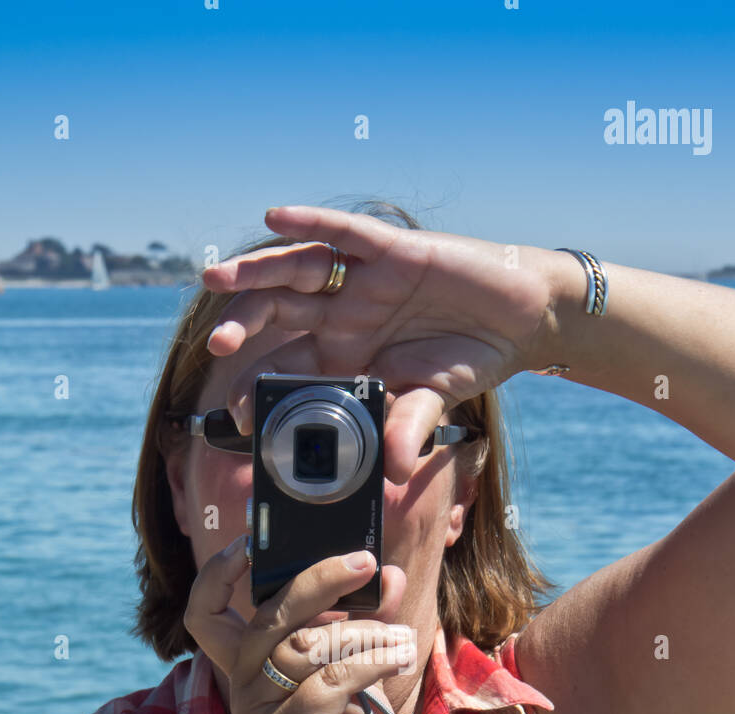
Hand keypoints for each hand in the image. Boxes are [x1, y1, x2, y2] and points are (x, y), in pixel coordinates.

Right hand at [183, 535, 412, 713]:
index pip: (205, 615)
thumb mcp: (359, 676)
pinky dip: (374, 660)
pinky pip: (333, 678)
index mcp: (248, 670)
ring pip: (308, 645)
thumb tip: (388, 574)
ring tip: (404, 639)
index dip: (217, 574)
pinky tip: (401, 660)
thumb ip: (365, 626)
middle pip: (268, 614)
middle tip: (367, 562)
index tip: (252, 541)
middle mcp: (243, 689)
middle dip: (319, 579)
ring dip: (366, 632)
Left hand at [202, 205, 559, 483]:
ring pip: (296, 270)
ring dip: (255, 273)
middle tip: (215, 346)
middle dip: (243, 327)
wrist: (519, 318)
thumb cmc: (470, 359)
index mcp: (343, 356)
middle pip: (277, 314)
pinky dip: (311, 223)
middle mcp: (343, 315)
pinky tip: (276, 218)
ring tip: (216, 280)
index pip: (286, 370)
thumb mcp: (434, 401)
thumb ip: (407, 429)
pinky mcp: (391, 250)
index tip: (238, 413)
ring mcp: (362, 280)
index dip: (258, 387)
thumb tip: (395, 473)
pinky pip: (344, 232)